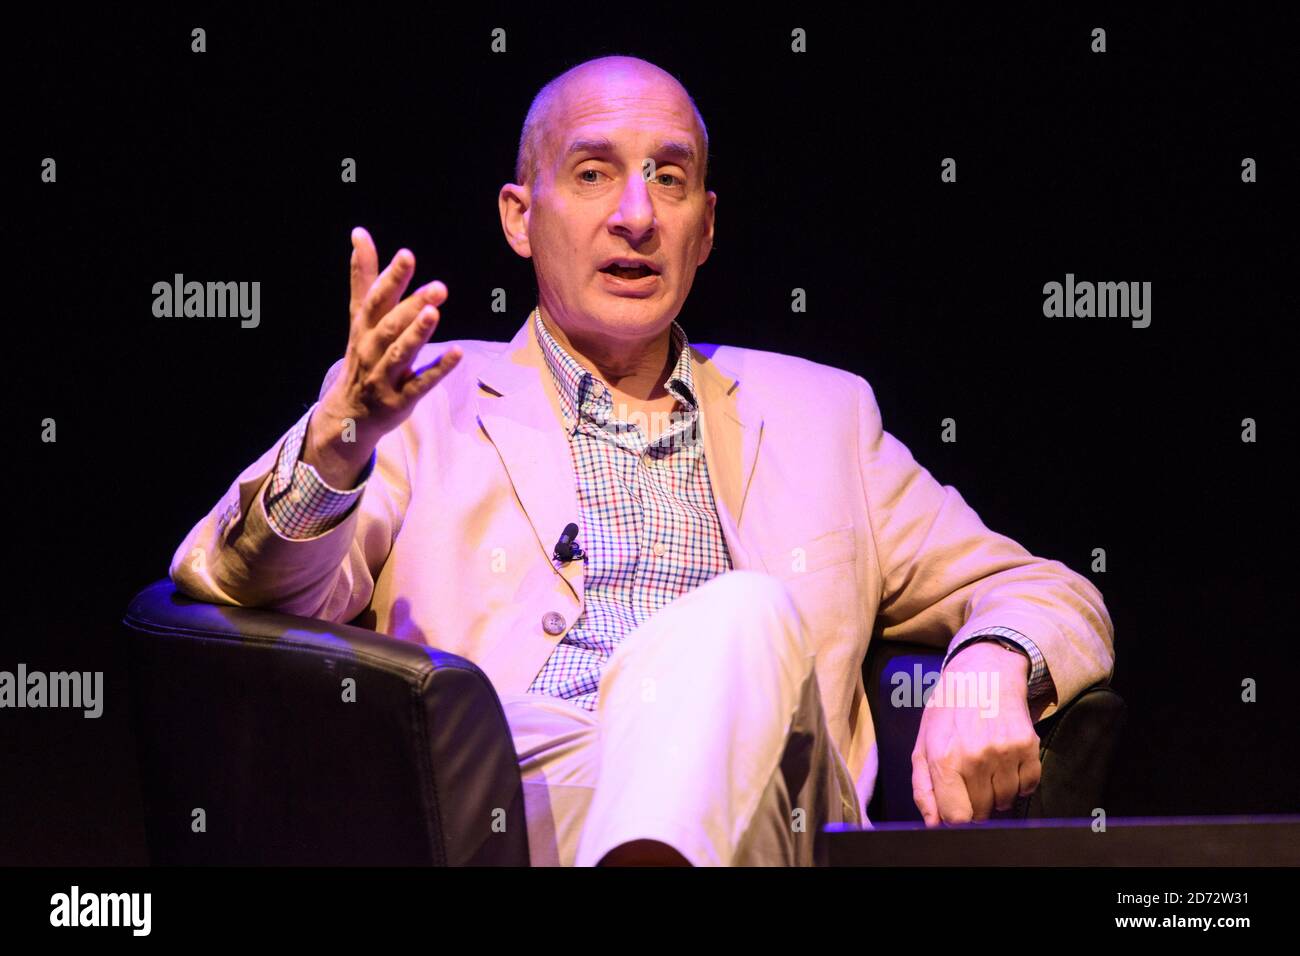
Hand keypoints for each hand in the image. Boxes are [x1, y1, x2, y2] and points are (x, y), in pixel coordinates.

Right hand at [305, 226, 462, 486]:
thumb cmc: (362, 357)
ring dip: (417, 334)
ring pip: (400, 354)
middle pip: (390, 326)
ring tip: (434, 313)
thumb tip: (359, 233)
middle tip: (438, 287)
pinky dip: (438, 370)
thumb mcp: (360, 318)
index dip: (391, 278)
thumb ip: (364, 277)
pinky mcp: (400, 400)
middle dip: (411, 306)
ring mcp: (384, 377)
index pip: (376, 299)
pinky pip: (420, 384)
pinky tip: (458, 353)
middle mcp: (371, 350)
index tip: (407, 255)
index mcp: (363, 328)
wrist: (348, 414)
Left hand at [910, 641, 1041, 826]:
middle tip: (969, 777)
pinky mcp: (1027, 745)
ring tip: (987, 767)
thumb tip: (932, 824)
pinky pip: (1029, 786)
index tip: (957, 809)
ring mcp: (1004, 752)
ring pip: (1006, 801)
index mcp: (944, 759)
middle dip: (975, 802)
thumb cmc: (948, 711)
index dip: (956, 820)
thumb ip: (923, 788)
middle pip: (981, 812)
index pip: (956, 818)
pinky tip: (1006, 763)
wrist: (983, 672)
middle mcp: (975, 758)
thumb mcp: (923, 744)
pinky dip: (1020, 783)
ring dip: (997, 793)